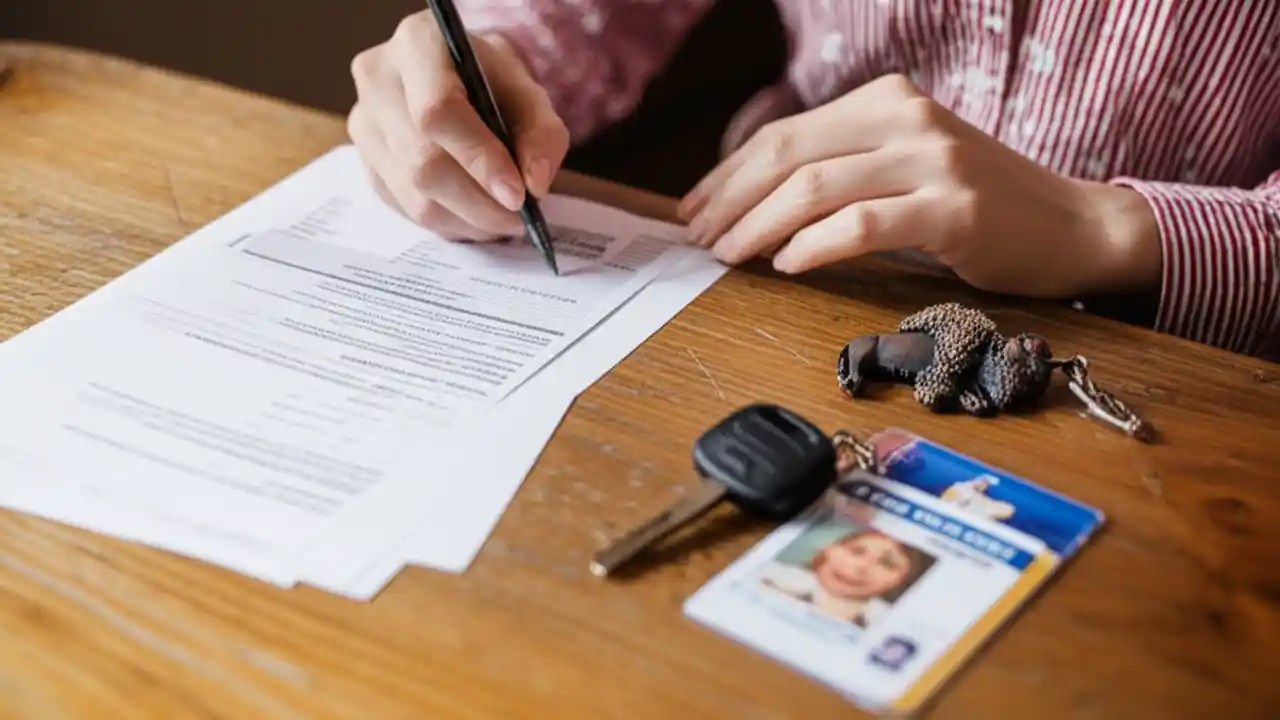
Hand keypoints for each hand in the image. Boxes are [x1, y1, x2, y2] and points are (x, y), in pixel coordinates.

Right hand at [348, 12, 569, 239]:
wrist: (455, 77)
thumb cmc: (492, 81)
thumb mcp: (528, 92)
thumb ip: (541, 134)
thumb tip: (535, 184)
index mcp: (417, 44)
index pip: (438, 111)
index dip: (480, 159)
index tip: (517, 195)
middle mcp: (377, 80)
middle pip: (423, 161)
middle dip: (478, 202)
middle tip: (519, 219)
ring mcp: (364, 123)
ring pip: (413, 193)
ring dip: (466, 219)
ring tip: (502, 220)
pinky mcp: (365, 161)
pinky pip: (404, 207)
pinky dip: (448, 222)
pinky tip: (474, 216)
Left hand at [678, 75, 1159, 297]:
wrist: (1072, 226)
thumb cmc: (978, 204)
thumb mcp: (906, 164)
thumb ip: (843, 169)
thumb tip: (752, 204)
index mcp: (887, 99)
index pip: (785, 133)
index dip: (728, 173)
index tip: (692, 209)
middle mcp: (907, 117)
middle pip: (789, 154)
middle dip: (730, 199)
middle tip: (699, 238)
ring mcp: (933, 159)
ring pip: (816, 186)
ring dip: (758, 225)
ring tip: (729, 255)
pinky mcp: (955, 208)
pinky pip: (863, 223)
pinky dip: (815, 245)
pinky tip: (786, 264)